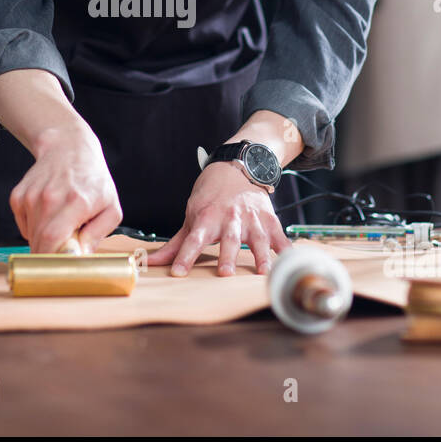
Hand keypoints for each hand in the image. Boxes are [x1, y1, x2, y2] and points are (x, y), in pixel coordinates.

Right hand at [9, 124, 122, 253]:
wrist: (68, 149)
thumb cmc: (93, 180)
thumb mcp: (110, 206)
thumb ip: (99, 234)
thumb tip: (82, 256)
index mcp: (76, 201)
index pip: (52, 239)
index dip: (52, 260)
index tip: (61, 269)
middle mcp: (50, 197)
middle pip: (39, 242)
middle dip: (49, 257)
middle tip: (62, 257)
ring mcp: (31, 196)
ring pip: (30, 236)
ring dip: (43, 243)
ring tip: (60, 231)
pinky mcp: (19, 196)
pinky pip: (23, 226)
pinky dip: (33, 230)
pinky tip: (47, 217)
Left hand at [147, 162, 291, 276]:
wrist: (236, 168)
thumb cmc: (210, 196)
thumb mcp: (191, 216)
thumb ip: (175, 244)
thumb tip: (150, 262)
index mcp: (206, 218)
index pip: (192, 240)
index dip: (185, 257)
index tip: (178, 273)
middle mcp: (229, 218)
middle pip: (228, 240)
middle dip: (227, 256)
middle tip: (224, 273)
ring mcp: (252, 219)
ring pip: (257, 239)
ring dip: (260, 256)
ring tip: (262, 272)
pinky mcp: (269, 220)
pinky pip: (279, 236)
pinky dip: (286, 249)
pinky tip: (289, 261)